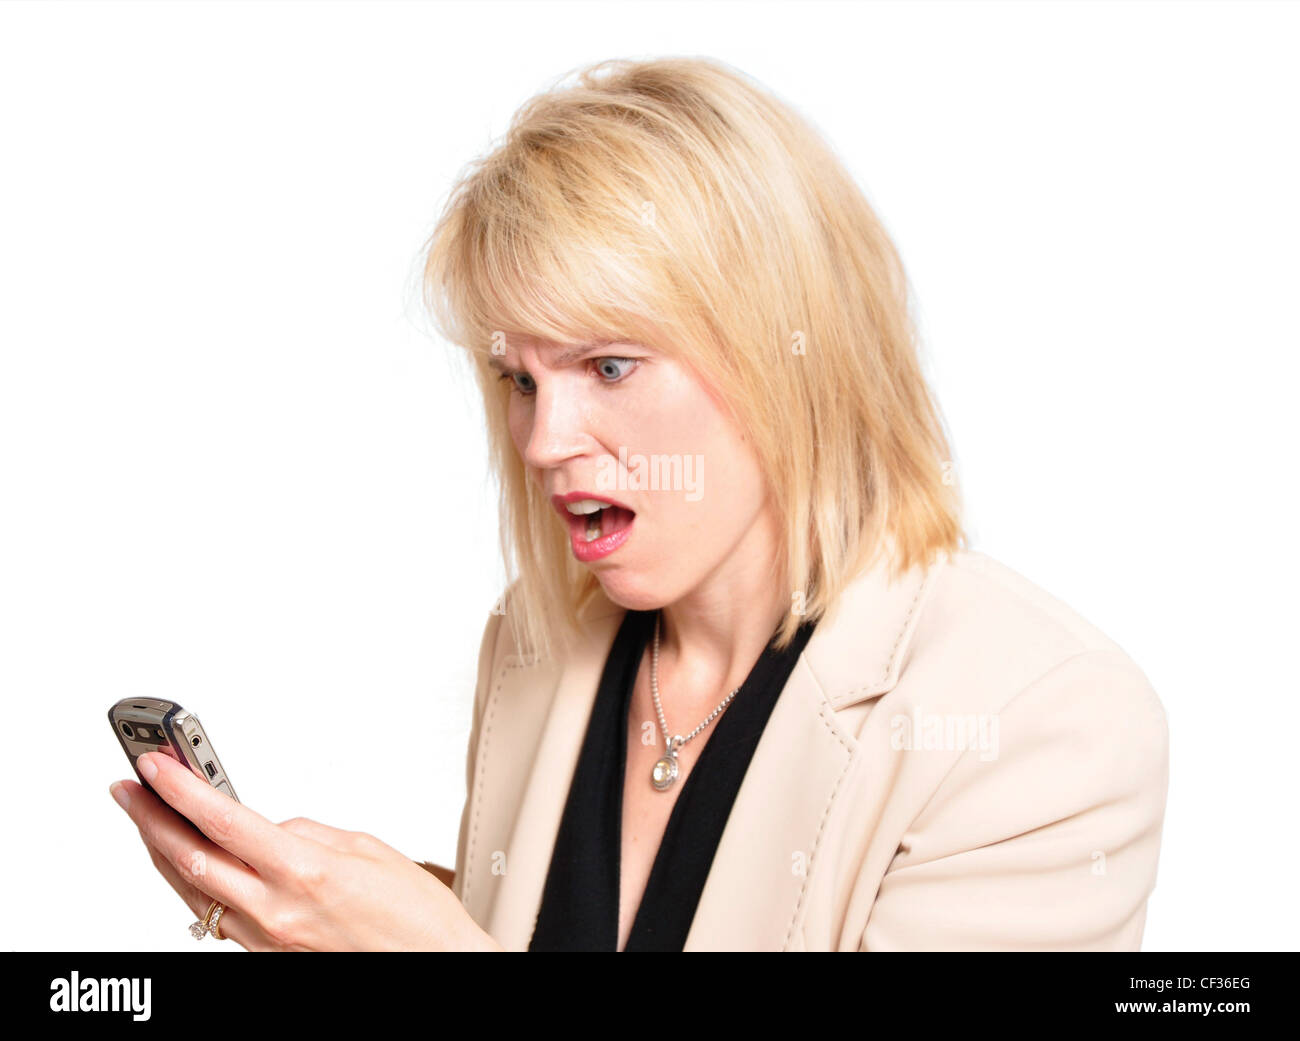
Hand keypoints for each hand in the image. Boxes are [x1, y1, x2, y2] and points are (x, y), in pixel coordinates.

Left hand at [109, 751, 501, 950]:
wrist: (434, 967)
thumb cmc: (414, 915)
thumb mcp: (366, 848)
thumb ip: (307, 832)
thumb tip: (268, 825)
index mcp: (304, 873)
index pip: (222, 822)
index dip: (180, 789)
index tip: (155, 764)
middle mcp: (275, 911)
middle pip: (189, 858)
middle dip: (150, 817)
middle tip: (130, 787)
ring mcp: (265, 939)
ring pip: (190, 891)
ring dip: (161, 850)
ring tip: (146, 818)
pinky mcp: (265, 956)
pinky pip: (213, 916)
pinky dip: (190, 884)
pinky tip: (186, 864)